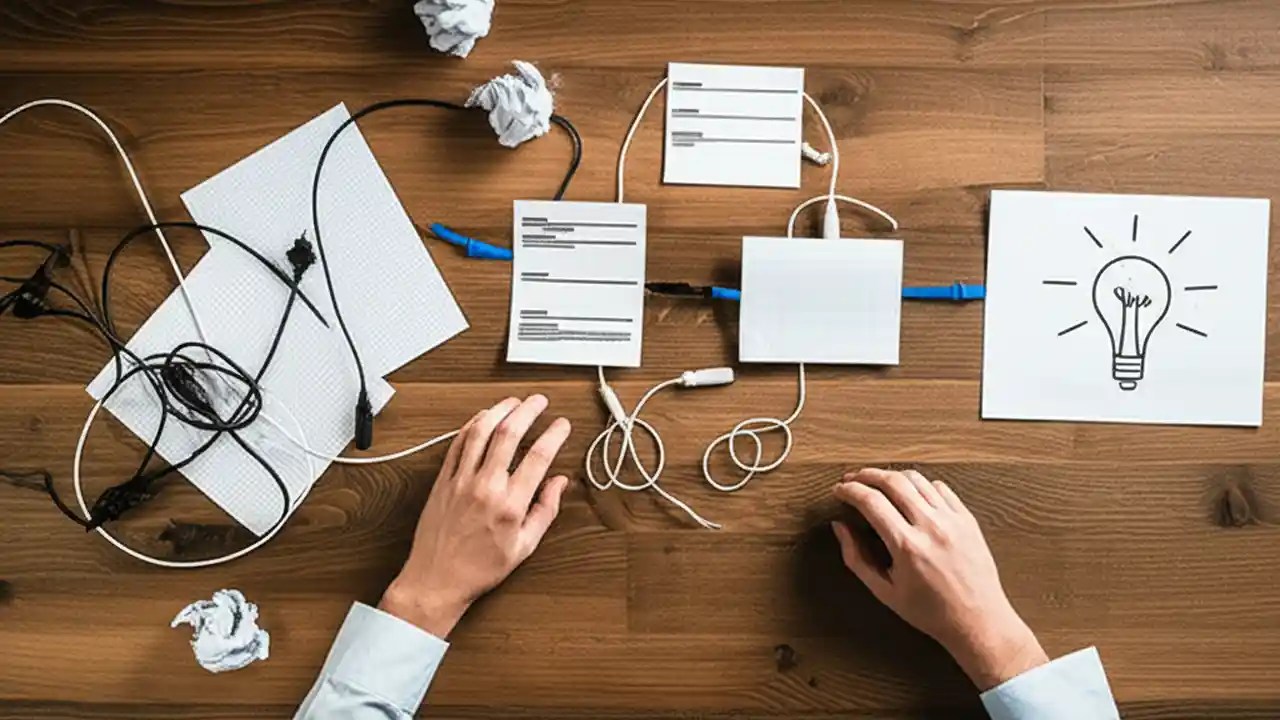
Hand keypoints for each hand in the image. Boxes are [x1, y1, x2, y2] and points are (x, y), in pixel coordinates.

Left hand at [379, 395, 571, 637]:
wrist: (436, 580)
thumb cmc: (479, 569)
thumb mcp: (524, 547)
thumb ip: (545, 511)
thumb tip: (559, 484)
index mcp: (510, 505)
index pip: (538, 457)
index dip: (554, 435)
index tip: (561, 426)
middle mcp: (485, 487)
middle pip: (509, 434)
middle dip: (528, 411)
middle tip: (539, 402)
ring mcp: (461, 481)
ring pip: (480, 432)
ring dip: (499, 410)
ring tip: (513, 402)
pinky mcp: (442, 481)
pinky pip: (457, 444)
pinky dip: (471, 426)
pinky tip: (483, 419)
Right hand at [831, 468, 1048, 689]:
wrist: (977, 620)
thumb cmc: (930, 612)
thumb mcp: (884, 591)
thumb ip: (856, 558)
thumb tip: (840, 528)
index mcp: (907, 547)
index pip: (870, 501)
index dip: (849, 490)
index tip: (839, 490)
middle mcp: (931, 527)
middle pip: (892, 481)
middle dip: (866, 474)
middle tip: (852, 478)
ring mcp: (952, 520)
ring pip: (916, 479)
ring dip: (891, 475)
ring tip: (877, 481)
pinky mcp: (967, 519)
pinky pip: (940, 488)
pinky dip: (920, 484)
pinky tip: (910, 492)